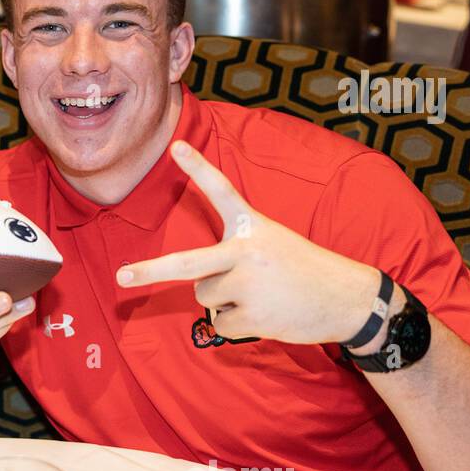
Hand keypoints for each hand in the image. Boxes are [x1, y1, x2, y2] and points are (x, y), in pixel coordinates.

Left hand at [116, 141, 379, 344]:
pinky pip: (221, 323)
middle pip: (187, 264)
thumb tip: (202, 289)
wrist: (347, 299)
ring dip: (224, 300)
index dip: (198, 167)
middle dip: (150, 272)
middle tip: (121, 277)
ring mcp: (247, 285)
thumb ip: (235, 251)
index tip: (175, 146)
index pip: (222, 191)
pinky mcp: (252, 315)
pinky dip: (237, 324)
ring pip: (205, 296)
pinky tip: (266, 314)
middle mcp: (246, 252)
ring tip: (260, 295)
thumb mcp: (272, 243)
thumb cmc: (304, 270)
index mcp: (252, 226)